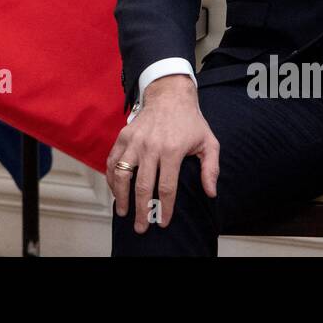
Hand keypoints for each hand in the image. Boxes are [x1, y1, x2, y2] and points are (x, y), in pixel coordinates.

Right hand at [106, 74, 218, 232]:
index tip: (163, 222)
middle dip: (141, 210)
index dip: (164, 208)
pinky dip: (111, 178)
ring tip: (123, 211)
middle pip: (143, 186)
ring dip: (121, 196)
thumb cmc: (190, 122)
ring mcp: (134, 141)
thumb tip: (210, 192)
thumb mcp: (208, 143)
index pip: (167, 187)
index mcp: (172, 150)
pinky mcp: (123, 136)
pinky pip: (112, 161)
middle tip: (141, 226)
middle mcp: (151, 146)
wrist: (169, 96)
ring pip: (122, 174)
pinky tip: (115, 190)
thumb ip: (211, 169)